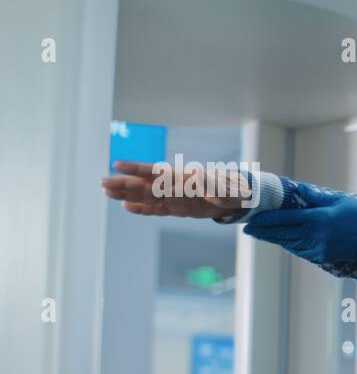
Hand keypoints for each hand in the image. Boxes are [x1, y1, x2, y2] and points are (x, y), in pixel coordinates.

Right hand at [102, 160, 247, 218]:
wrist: (236, 197)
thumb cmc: (233, 190)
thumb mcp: (230, 190)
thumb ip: (219, 190)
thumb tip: (209, 186)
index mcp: (184, 178)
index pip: (157, 172)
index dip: (138, 169)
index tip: (119, 164)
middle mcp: (175, 186)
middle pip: (145, 185)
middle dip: (124, 184)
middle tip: (102, 181)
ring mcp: (174, 197)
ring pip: (146, 196)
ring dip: (126, 195)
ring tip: (105, 191)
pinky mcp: (177, 208)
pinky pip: (156, 209)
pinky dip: (142, 209)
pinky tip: (126, 207)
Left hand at [243, 186, 356, 264]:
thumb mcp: (340, 200)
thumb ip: (316, 197)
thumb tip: (298, 191)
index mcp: (317, 218)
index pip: (284, 219)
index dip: (265, 220)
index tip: (252, 219)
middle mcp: (314, 235)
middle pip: (281, 233)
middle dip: (263, 231)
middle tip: (249, 229)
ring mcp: (318, 248)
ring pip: (288, 243)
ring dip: (273, 239)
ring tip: (261, 234)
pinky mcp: (323, 256)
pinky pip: (299, 251)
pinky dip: (288, 245)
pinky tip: (282, 241)